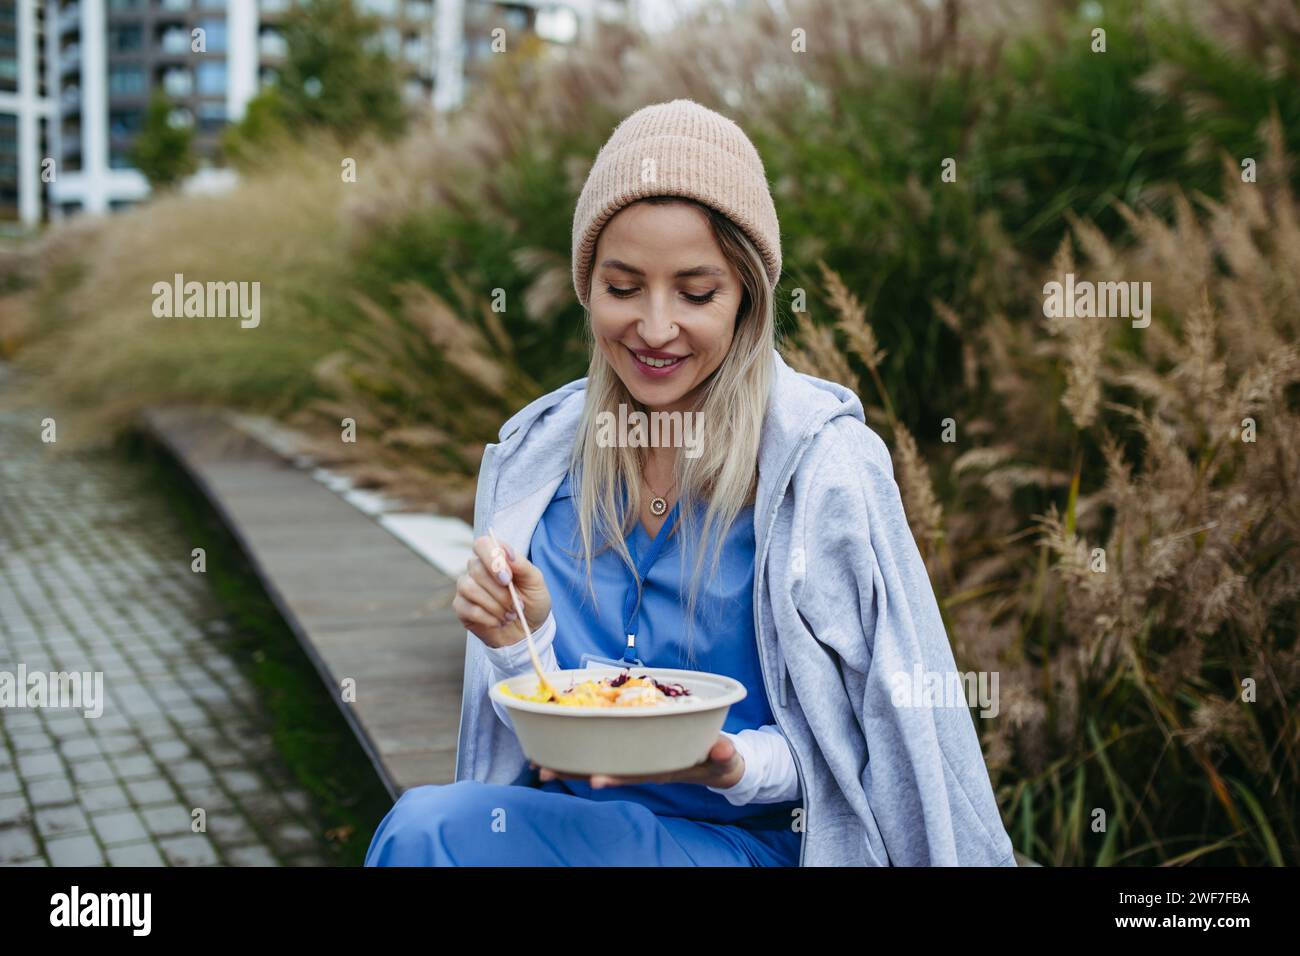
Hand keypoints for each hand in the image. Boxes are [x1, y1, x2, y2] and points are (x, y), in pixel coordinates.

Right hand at [454, 535, 552, 648]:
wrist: (527, 631)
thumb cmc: (532, 602)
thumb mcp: (536, 583)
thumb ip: (523, 566)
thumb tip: (508, 554)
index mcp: (496, 558)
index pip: (483, 544)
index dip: (492, 558)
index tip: (508, 578)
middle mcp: (477, 569)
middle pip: (476, 569)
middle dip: (500, 592)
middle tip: (517, 604)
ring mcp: (466, 587)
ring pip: (470, 588)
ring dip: (495, 605)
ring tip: (510, 615)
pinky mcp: (461, 607)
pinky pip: (468, 608)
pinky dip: (488, 618)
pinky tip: (499, 622)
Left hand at [532, 735, 743, 789]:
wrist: (716, 761)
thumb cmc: (719, 759)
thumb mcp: (723, 757)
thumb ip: (723, 753)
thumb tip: (723, 751)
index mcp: (662, 768)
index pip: (635, 774)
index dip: (615, 776)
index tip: (593, 779)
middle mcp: (642, 764)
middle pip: (605, 768)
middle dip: (574, 770)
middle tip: (544, 772)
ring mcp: (635, 756)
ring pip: (598, 758)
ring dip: (568, 760)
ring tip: (538, 761)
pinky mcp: (633, 744)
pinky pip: (604, 744)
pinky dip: (581, 742)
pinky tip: (559, 740)